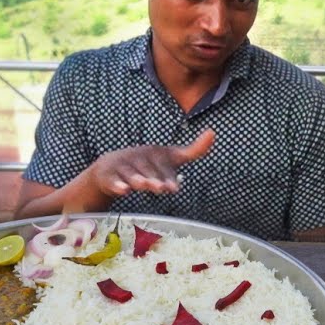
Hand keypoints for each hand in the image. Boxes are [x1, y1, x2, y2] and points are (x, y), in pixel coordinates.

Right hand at [88, 130, 214, 196]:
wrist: (111, 165)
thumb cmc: (149, 164)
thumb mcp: (171, 157)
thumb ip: (193, 150)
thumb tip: (214, 133)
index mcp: (156, 155)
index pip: (165, 167)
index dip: (169, 177)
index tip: (174, 187)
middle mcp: (140, 158)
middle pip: (149, 173)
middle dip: (156, 180)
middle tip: (162, 188)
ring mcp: (125, 167)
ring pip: (133, 176)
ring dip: (140, 181)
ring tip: (146, 185)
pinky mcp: (110, 175)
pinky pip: (114, 181)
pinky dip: (118, 186)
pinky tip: (123, 190)